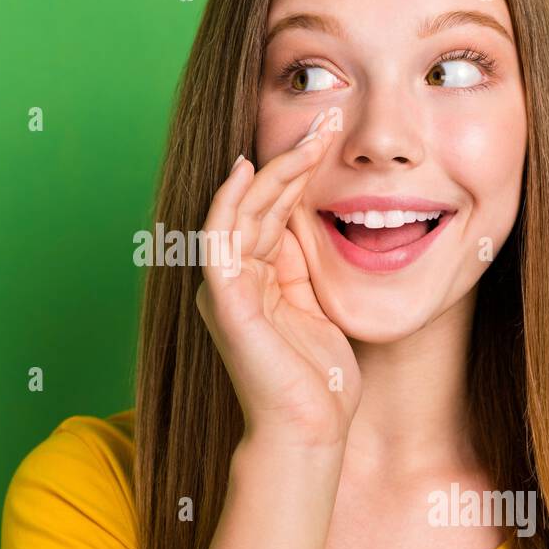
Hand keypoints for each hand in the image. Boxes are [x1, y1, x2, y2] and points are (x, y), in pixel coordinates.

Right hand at [195, 112, 361, 449]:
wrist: (309, 431)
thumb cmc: (318, 379)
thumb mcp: (317, 304)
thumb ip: (302, 263)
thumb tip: (305, 215)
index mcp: (252, 278)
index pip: (270, 210)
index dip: (296, 170)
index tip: (329, 134)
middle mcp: (230, 278)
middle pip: (256, 202)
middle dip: (290, 157)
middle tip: (327, 117)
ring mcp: (223, 288)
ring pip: (240, 211)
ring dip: (275, 169)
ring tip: (312, 134)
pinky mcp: (224, 301)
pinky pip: (219, 239)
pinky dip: (229, 202)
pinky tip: (247, 170)